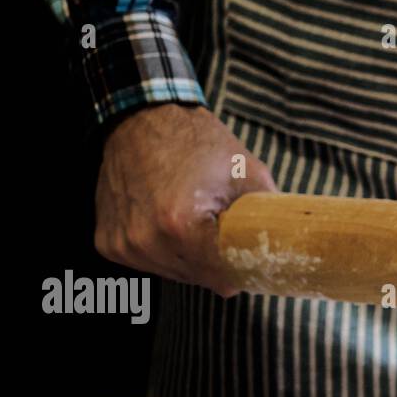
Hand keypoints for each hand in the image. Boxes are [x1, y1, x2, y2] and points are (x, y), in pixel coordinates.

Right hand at [93, 104, 276, 296]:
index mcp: (180, 225)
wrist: (140, 117)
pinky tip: (168, 221)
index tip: (251, 257)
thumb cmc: (197, 142)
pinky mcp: (109, 243)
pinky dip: (164, 250)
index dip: (243, 269)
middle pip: (201, 279)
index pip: (224, 278)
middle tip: (222, 229)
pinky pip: (150, 263)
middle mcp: (146, 240)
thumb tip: (287, 254)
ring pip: (176, 274)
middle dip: (217, 262)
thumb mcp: (247, 173)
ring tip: (194, 219)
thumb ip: (268, 220)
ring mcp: (124, 244)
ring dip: (191, 258)